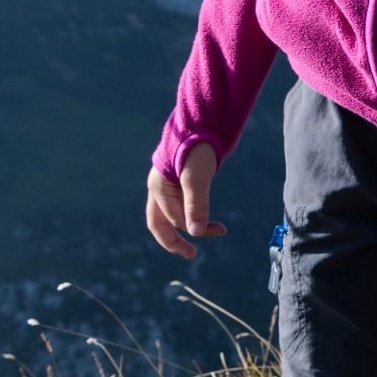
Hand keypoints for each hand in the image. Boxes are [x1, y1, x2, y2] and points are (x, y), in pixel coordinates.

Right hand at [143, 143, 222, 258]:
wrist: (202, 122)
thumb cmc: (198, 146)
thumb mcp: (198, 176)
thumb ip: (196, 203)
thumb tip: (195, 233)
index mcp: (157, 188)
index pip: (172, 218)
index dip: (193, 228)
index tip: (219, 230)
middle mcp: (157, 189)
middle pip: (159, 223)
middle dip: (174, 241)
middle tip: (192, 254)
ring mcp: (166, 186)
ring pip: (169, 216)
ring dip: (186, 228)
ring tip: (211, 232)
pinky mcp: (177, 182)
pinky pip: (179, 206)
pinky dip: (191, 215)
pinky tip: (206, 218)